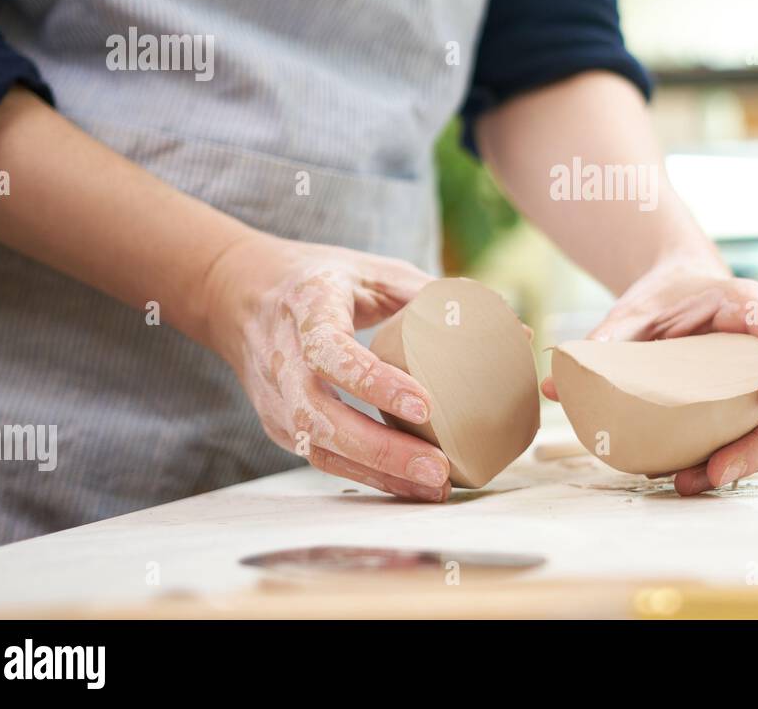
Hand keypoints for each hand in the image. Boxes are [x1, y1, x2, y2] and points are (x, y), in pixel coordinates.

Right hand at [203, 232, 451, 500]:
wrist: (241, 294)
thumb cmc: (322, 280)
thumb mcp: (372, 271)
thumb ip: (435, 296)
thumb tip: (517, 329)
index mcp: (306, 308)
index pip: (330, 352)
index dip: (374, 382)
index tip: (424, 405)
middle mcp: (282, 359)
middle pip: (321, 417)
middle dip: (381, 450)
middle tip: (439, 468)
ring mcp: (276, 398)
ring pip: (319, 448)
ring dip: (378, 473)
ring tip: (435, 486)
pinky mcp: (280, 425)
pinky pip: (322, 458)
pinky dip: (366, 476)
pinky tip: (410, 487)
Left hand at [543, 257, 757, 495]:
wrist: (678, 286)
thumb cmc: (667, 293)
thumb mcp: (637, 309)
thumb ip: (607, 339)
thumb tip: (558, 386)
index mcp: (755, 312)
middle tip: (719, 470)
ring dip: (747, 461)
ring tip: (696, 481)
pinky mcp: (752, 404)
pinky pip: (754, 437)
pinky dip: (729, 459)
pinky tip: (689, 475)